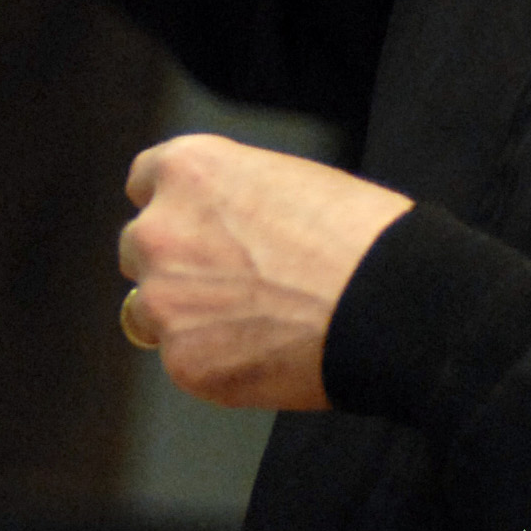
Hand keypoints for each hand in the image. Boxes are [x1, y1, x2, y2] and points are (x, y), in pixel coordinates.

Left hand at [119, 134, 411, 410]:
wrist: (391, 303)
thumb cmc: (361, 236)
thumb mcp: (286, 182)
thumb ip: (231, 201)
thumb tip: (216, 229)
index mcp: (189, 169)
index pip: (144, 182)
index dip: (173, 206)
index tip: (192, 226)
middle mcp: (160, 228)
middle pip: (140, 246)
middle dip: (175, 263)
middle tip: (232, 283)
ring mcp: (164, 298)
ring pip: (149, 308)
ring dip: (186, 315)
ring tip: (256, 323)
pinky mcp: (182, 359)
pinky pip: (184, 358)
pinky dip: (215, 361)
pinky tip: (267, 355)